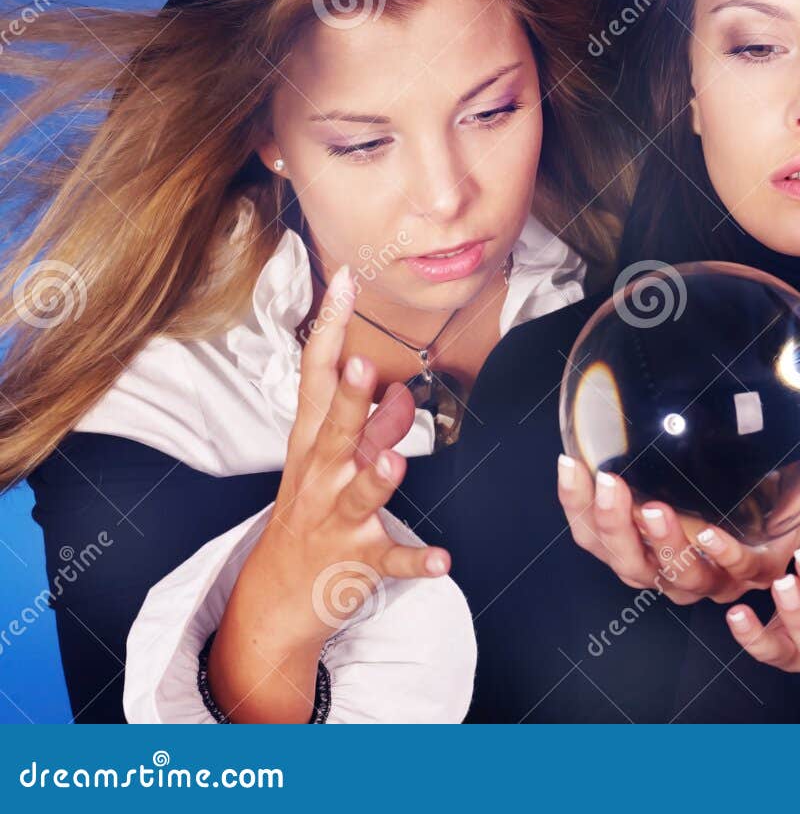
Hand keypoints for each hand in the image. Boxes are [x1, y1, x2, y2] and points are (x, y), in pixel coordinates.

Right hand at [211, 266, 448, 718]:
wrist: (279, 597)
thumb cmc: (313, 511)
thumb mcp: (338, 461)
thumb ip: (374, 423)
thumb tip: (403, 391)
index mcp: (313, 442)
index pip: (317, 374)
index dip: (330, 326)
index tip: (343, 280)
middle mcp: (321, 476)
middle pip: (334, 432)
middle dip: (346, 400)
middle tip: (359, 365)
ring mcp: (337, 520)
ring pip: (358, 496)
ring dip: (376, 479)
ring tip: (395, 462)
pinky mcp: (359, 562)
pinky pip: (392, 561)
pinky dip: (416, 561)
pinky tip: (442, 559)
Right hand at [556, 455, 799, 602]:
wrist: (791, 500)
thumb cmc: (729, 482)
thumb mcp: (682, 457)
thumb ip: (648, 441)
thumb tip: (614, 386)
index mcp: (645, 546)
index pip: (595, 534)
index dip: (577, 504)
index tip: (570, 463)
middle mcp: (673, 569)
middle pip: (629, 564)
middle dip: (614, 526)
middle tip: (609, 485)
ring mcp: (715, 575)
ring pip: (679, 576)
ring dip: (663, 543)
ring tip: (654, 510)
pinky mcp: (757, 569)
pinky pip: (738, 568)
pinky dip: (721, 553)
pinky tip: (709, 533)